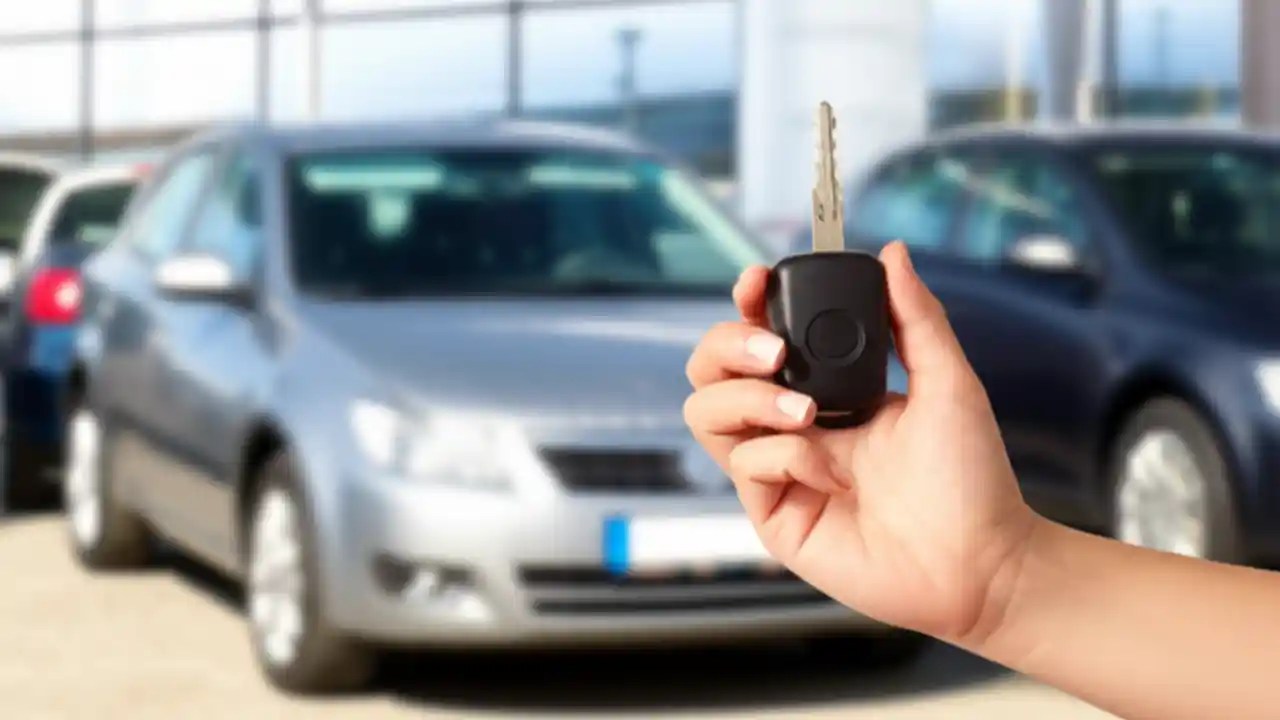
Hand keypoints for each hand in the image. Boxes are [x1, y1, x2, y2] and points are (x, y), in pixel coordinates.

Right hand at [683, 241, 1040, 645]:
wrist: (979, 562)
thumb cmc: (970, 481)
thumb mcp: (948, 381)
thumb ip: (916, 316)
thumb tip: (894, 254)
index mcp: (828, 389)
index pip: (761, 337)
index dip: (746, 305)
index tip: (756, 281)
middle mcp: (793, 425)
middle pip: (711, 369)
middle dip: (728, 345)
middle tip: (775, 352)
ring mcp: (777, 471)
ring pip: (706, 412)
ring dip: (748, 397)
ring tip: (805, 410)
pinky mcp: (772, 514)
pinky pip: (745, 464)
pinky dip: (785, 457)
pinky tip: (834, 476)